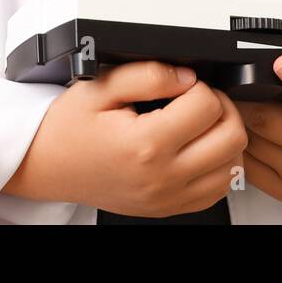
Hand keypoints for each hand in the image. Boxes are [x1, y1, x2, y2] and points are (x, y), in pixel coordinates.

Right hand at [3, 60, 247, 216]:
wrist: (48, 166)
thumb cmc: (69, 128)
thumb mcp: (100, 87)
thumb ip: (147, 74)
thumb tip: (187, 75)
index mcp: (145, 144)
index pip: (207, 106)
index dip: (199, 85)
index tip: (181, 84)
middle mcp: (162, 177)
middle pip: (232, 138)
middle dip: (222, 107)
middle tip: (198, 98)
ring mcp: (168, 198)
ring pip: (233, 167)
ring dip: (224, 137)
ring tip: (198, 122)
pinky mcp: (170, 208)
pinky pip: (218, 190)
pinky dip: (219, 166)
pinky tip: (198, 148)